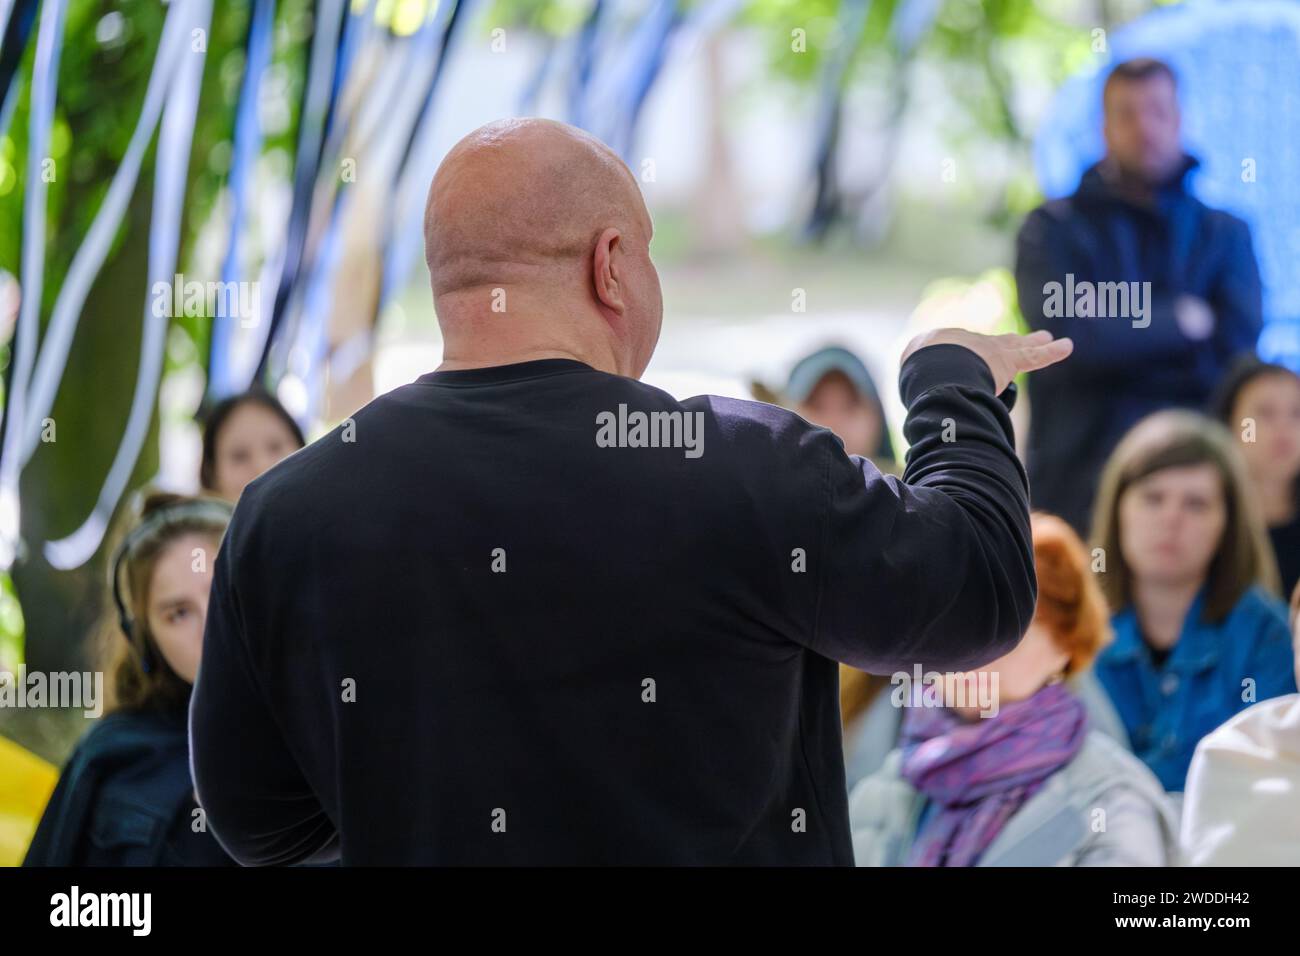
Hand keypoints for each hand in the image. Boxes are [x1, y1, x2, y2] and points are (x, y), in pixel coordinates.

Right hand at [900, 328, 1072, 394]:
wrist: (930, 364)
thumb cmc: (918, 377)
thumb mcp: (913, 386)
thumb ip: (923, 403)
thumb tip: (925, 430)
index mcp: (940, 349)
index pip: (957, 356)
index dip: (964, 362)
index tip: (965, 366)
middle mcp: (966, 344)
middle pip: (988, 343)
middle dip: (1001, 342)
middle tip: (1013, 338)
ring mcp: (988, 350)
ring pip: (1015, 345)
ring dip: (1032, 341)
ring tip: (1047, 335)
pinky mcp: (1007, 360)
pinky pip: (1033, 356)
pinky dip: (1051, 352)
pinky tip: (1067, 346)